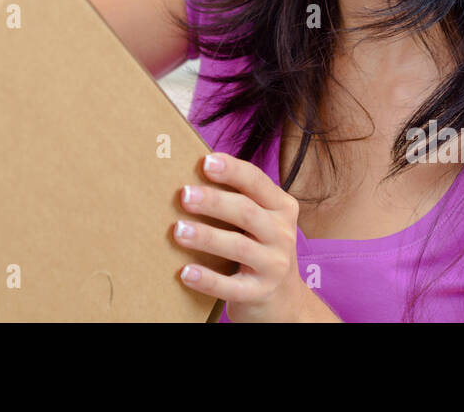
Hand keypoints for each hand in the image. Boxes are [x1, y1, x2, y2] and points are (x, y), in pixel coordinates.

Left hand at [172, 151, 308, 321]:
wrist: (285, 300)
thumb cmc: (261, 248)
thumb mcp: (261, 220)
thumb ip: (238, 200)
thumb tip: (192, 179)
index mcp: (282, 207)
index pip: (257, 182)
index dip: (232, 170)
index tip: (205, 162)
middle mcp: (283, 233)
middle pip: (246, 212)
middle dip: (214, 202)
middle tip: (184, 195)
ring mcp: (275, 265)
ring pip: (239, 246)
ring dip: (206, 237)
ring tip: (178, 230)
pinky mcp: (261, 293)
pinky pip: (232, 286)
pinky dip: (208, 279)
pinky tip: (186, 272)